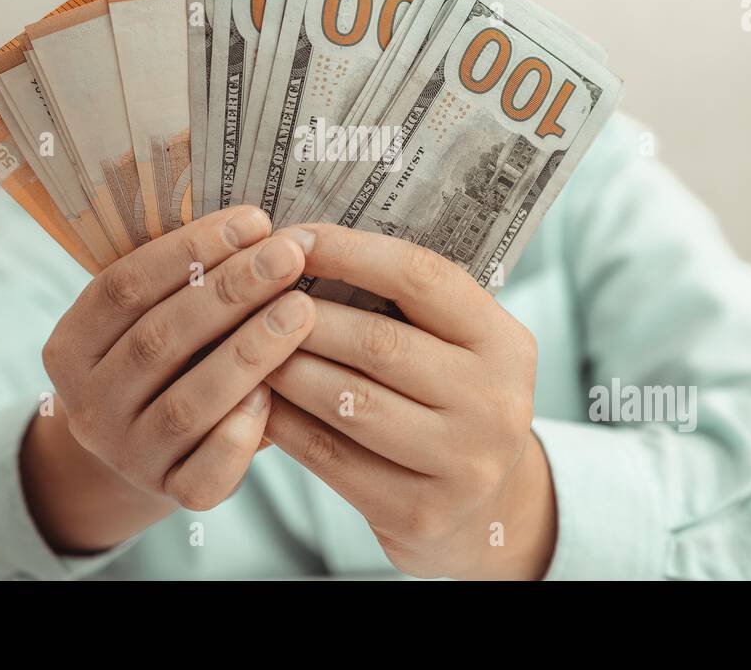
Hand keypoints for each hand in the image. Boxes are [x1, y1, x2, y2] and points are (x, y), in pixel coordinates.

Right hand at [21, 205, 314, 553]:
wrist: (144, 453)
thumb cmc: (166, 360)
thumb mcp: (149, 318)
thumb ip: (185, 281)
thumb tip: (257, 225)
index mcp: (70, 347)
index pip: (122, 287)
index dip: (188, 249)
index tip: (253, 221)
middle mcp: (88, 406)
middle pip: (159, 340)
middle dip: (230, 291)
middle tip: (288, 256)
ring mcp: (127, 455)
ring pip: (188, 403)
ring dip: (250, 351)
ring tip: (302, 307)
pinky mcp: (172, 495)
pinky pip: (208, 469)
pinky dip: (243, 430)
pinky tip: (280, 393)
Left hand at [261, 224, 555, 579]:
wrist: (485, 511)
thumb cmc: (450, 403)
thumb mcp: (457, 348)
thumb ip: (407, 305)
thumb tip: (308, 243)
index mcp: (506, 343)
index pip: (422, 278)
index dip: (350, 252)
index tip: (294, 236)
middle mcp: (496, 402)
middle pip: (378, 343)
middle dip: (304, 316)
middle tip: (251, 297)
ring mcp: (462, 464)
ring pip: (348, 402)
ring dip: (286, 367)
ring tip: (244, 345)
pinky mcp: (419, 514)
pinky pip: (331, 457)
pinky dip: (284, 423)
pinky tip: (256, 400)